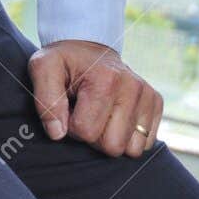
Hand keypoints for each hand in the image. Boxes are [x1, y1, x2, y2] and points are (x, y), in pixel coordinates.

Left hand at [27, 39, 162, 157]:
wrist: (88, 47)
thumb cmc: (64, 61)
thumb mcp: (43, 67)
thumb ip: (45, 100)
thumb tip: (57, 133)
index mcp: (106, 79)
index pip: (86, 131)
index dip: (71, 125)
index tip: (70, 107)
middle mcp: (132, 86)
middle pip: (112, 146)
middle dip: (93, 136)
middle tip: (85, 112)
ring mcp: (147, 95)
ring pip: (132, 150)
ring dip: (112, 138)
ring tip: (101, 115)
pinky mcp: (155, 102)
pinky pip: (145, 144)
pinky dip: (128, 137)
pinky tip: (116, 117)